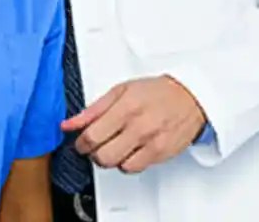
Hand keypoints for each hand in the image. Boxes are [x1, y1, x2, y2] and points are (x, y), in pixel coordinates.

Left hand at [60, 75, 206, 173]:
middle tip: (96, 146)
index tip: (81, 141)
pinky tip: (129, 151)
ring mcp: (151, 142)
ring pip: (117, 165)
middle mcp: (138, 126)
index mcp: (125, 107)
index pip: (92, 136)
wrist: (189, 97)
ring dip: (110, 159)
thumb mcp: (120, 91)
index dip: (81, 142)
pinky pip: (134, 168)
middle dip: (93, 153)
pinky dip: (127, 163)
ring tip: (114, 146)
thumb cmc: (155, 92)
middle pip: (102, 155)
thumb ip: (92, 110)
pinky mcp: (160, 154)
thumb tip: (68, 124)